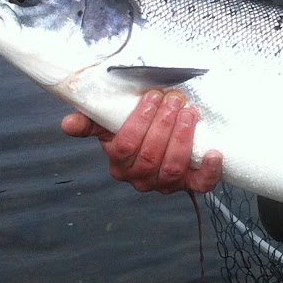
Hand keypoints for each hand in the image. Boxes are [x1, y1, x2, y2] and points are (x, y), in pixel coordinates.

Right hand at [61, 90, 222, 193]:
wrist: (167, 141)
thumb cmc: (137, 129)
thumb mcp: (112, 124)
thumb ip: (91, 121)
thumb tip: (68, 123)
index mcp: (119, 163)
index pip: (125, 146)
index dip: (140, 122)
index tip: (153, 97)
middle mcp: (140, 178)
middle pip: (150, 157)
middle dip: (164, 126)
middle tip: (174, 100)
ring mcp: (166, 184)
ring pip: (172, 168)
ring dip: (182, 139)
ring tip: (189, 114)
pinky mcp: (190, 185)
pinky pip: (201, 185)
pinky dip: (210, 171)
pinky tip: (215, 152)